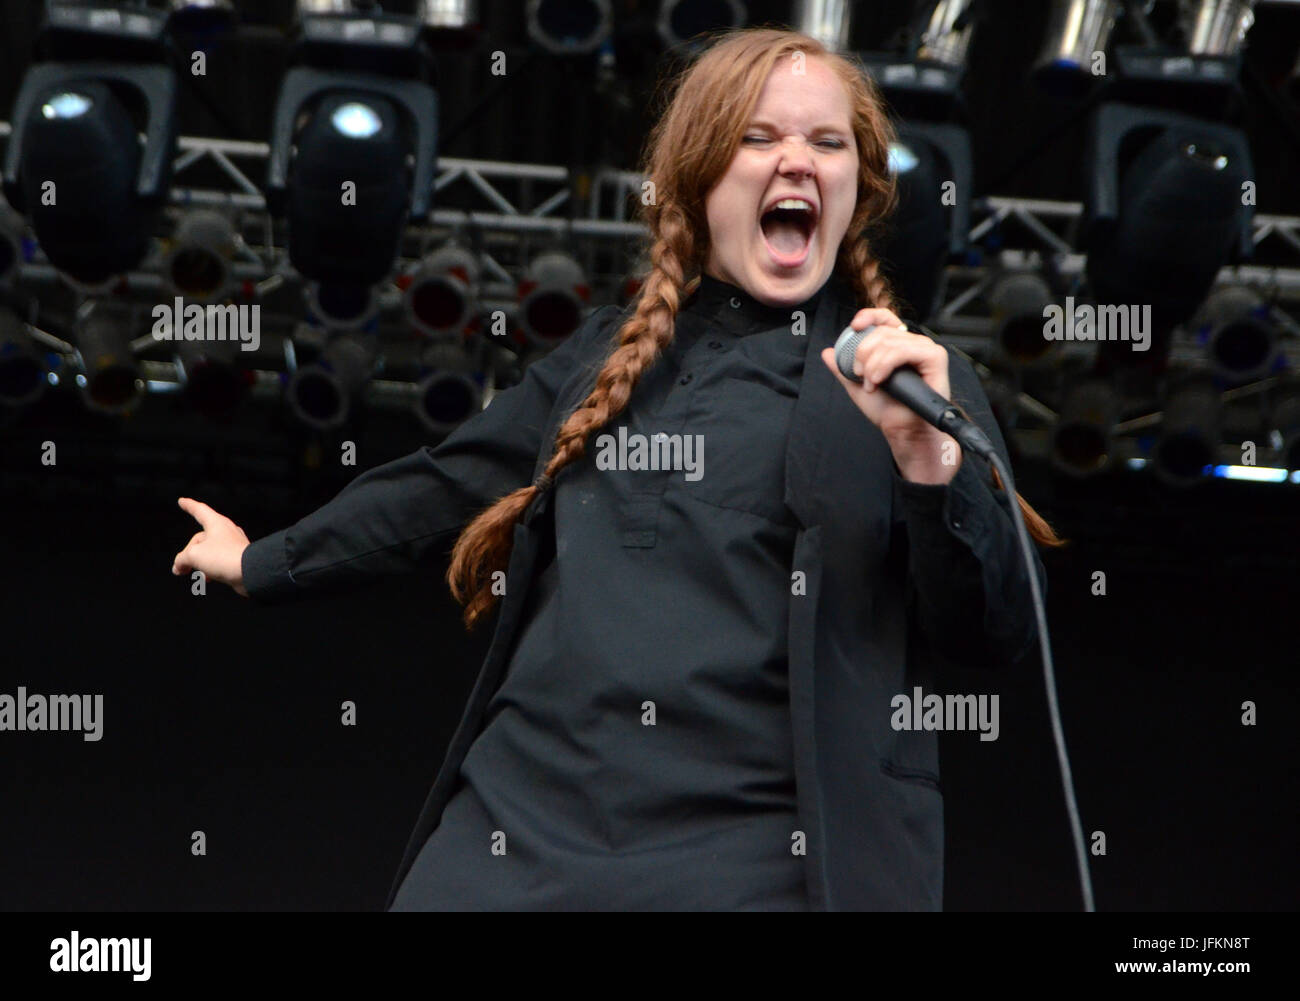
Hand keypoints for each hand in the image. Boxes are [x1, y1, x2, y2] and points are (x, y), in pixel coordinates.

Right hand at [172, 497, 250, 596]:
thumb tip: (178, 567)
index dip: (188, 506)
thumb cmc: (224, 557)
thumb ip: (182, 559)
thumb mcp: (194, 555)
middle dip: (188, 553)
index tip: (182, 501)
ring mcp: (233, 544)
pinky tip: (207, 579)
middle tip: (180, 567)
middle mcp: (226, 531)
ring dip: (198, 563)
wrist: (251, 572)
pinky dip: (210, 568)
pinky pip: (219, 561)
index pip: (199, 510)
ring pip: (209, 551)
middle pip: (200, 539)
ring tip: (192, 574)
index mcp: (216, 523)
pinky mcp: (238, 558)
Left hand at [819, 308, 958, 484]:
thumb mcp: (857, 385)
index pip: (884, 318)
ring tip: (871, 384)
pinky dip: (886, 365)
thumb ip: (843, 368)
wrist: (901, 430)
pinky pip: (905, 350)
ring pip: (890, 342)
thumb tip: (827, 352)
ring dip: (872, 365)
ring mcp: (925, 349)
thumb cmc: (887, 410)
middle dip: (862, 354)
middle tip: (860, 375)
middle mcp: (913, 343)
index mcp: (897, 345)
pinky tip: (879, 380)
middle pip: (881, 332)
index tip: (854, 327)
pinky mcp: (935, 358)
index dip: (869, 316)